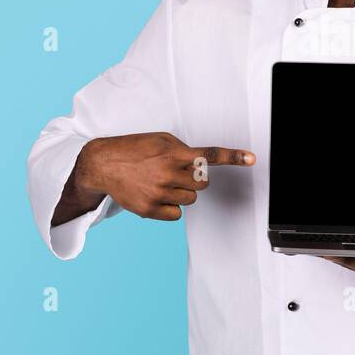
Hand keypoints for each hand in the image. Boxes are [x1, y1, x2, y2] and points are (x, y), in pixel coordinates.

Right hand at [57, 132, 254, 223]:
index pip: (209, 156)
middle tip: (175, 173)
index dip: (233, 156)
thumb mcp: (160, 140)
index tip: (251, 158)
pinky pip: (176, 214)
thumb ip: (183, 150)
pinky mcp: (150, 209)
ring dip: (182, 192)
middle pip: (202, 184)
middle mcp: (168, 173)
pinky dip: (170, 207)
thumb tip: (200, 165)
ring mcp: (159, 193)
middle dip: (194, 179)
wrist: (103, 164)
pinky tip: (155, 195)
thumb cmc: (134, 149)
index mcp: (174, 153)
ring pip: (191, 200)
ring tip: (161, 182)